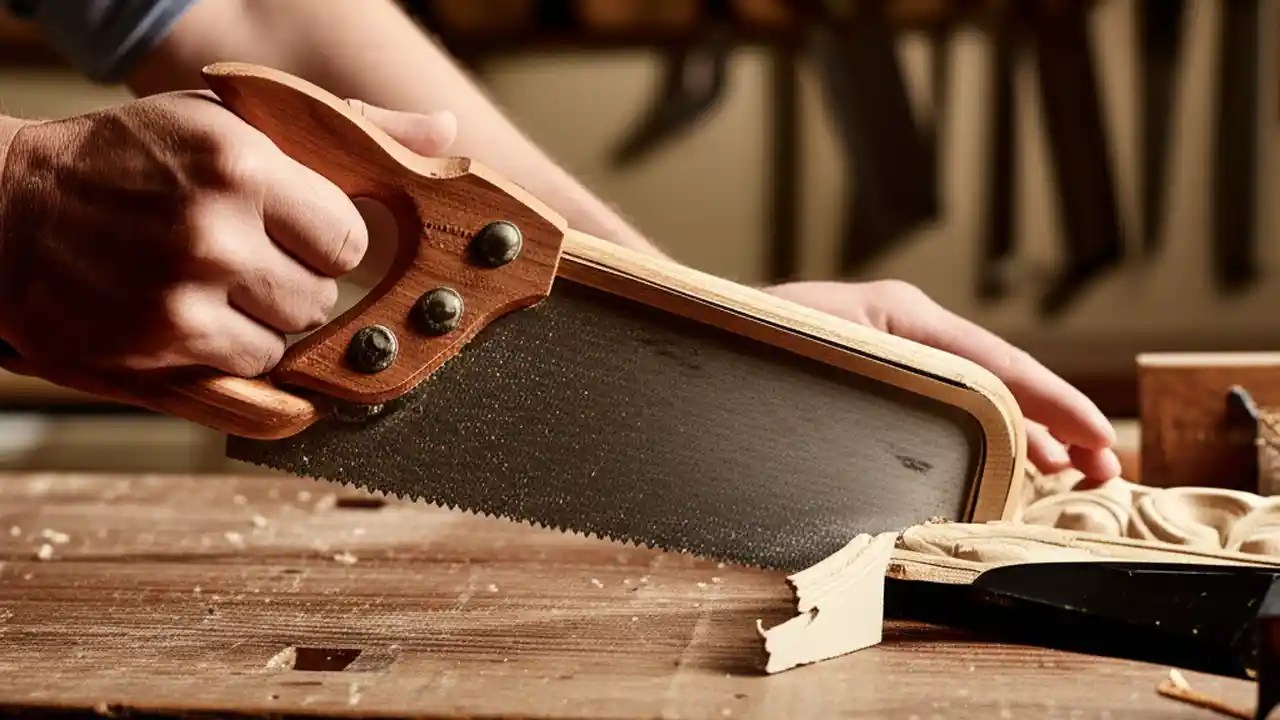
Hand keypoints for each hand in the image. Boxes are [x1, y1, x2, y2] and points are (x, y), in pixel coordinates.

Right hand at [0, 91, 454, 394]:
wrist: (5, 211)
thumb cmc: (129, 161)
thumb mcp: (228, 120)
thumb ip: (344, 129)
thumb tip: (443, 135)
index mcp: (241, 165)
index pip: (349, 240)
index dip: (323, 241)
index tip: (289, 232)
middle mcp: (213, 233)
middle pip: (322, 299)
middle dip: (292, 285)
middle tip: (239, 261)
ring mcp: (180, 302)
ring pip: (287, 347)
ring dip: (262, 329)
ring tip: (208, 292)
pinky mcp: (152, 357)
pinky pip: (252, 387)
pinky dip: (237, 368)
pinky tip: (206, 334)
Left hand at [767, 280, 1121, 482]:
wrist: (702, 330)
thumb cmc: (750, 338)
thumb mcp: (827, 360)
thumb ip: (898, 382)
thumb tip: (971, 418)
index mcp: (904, 316)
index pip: (995, 362)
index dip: (1051, 402)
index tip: (1094, 434)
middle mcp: (911, 329)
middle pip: (1000, 377)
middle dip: (1055, 422)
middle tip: (1105, 466)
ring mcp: (901, 352)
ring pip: (982, 394)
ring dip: (1030, 432)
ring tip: (1076, 470)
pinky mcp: (888, 377)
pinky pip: (954, 404)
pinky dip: (991, 433)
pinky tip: (1019, 460)